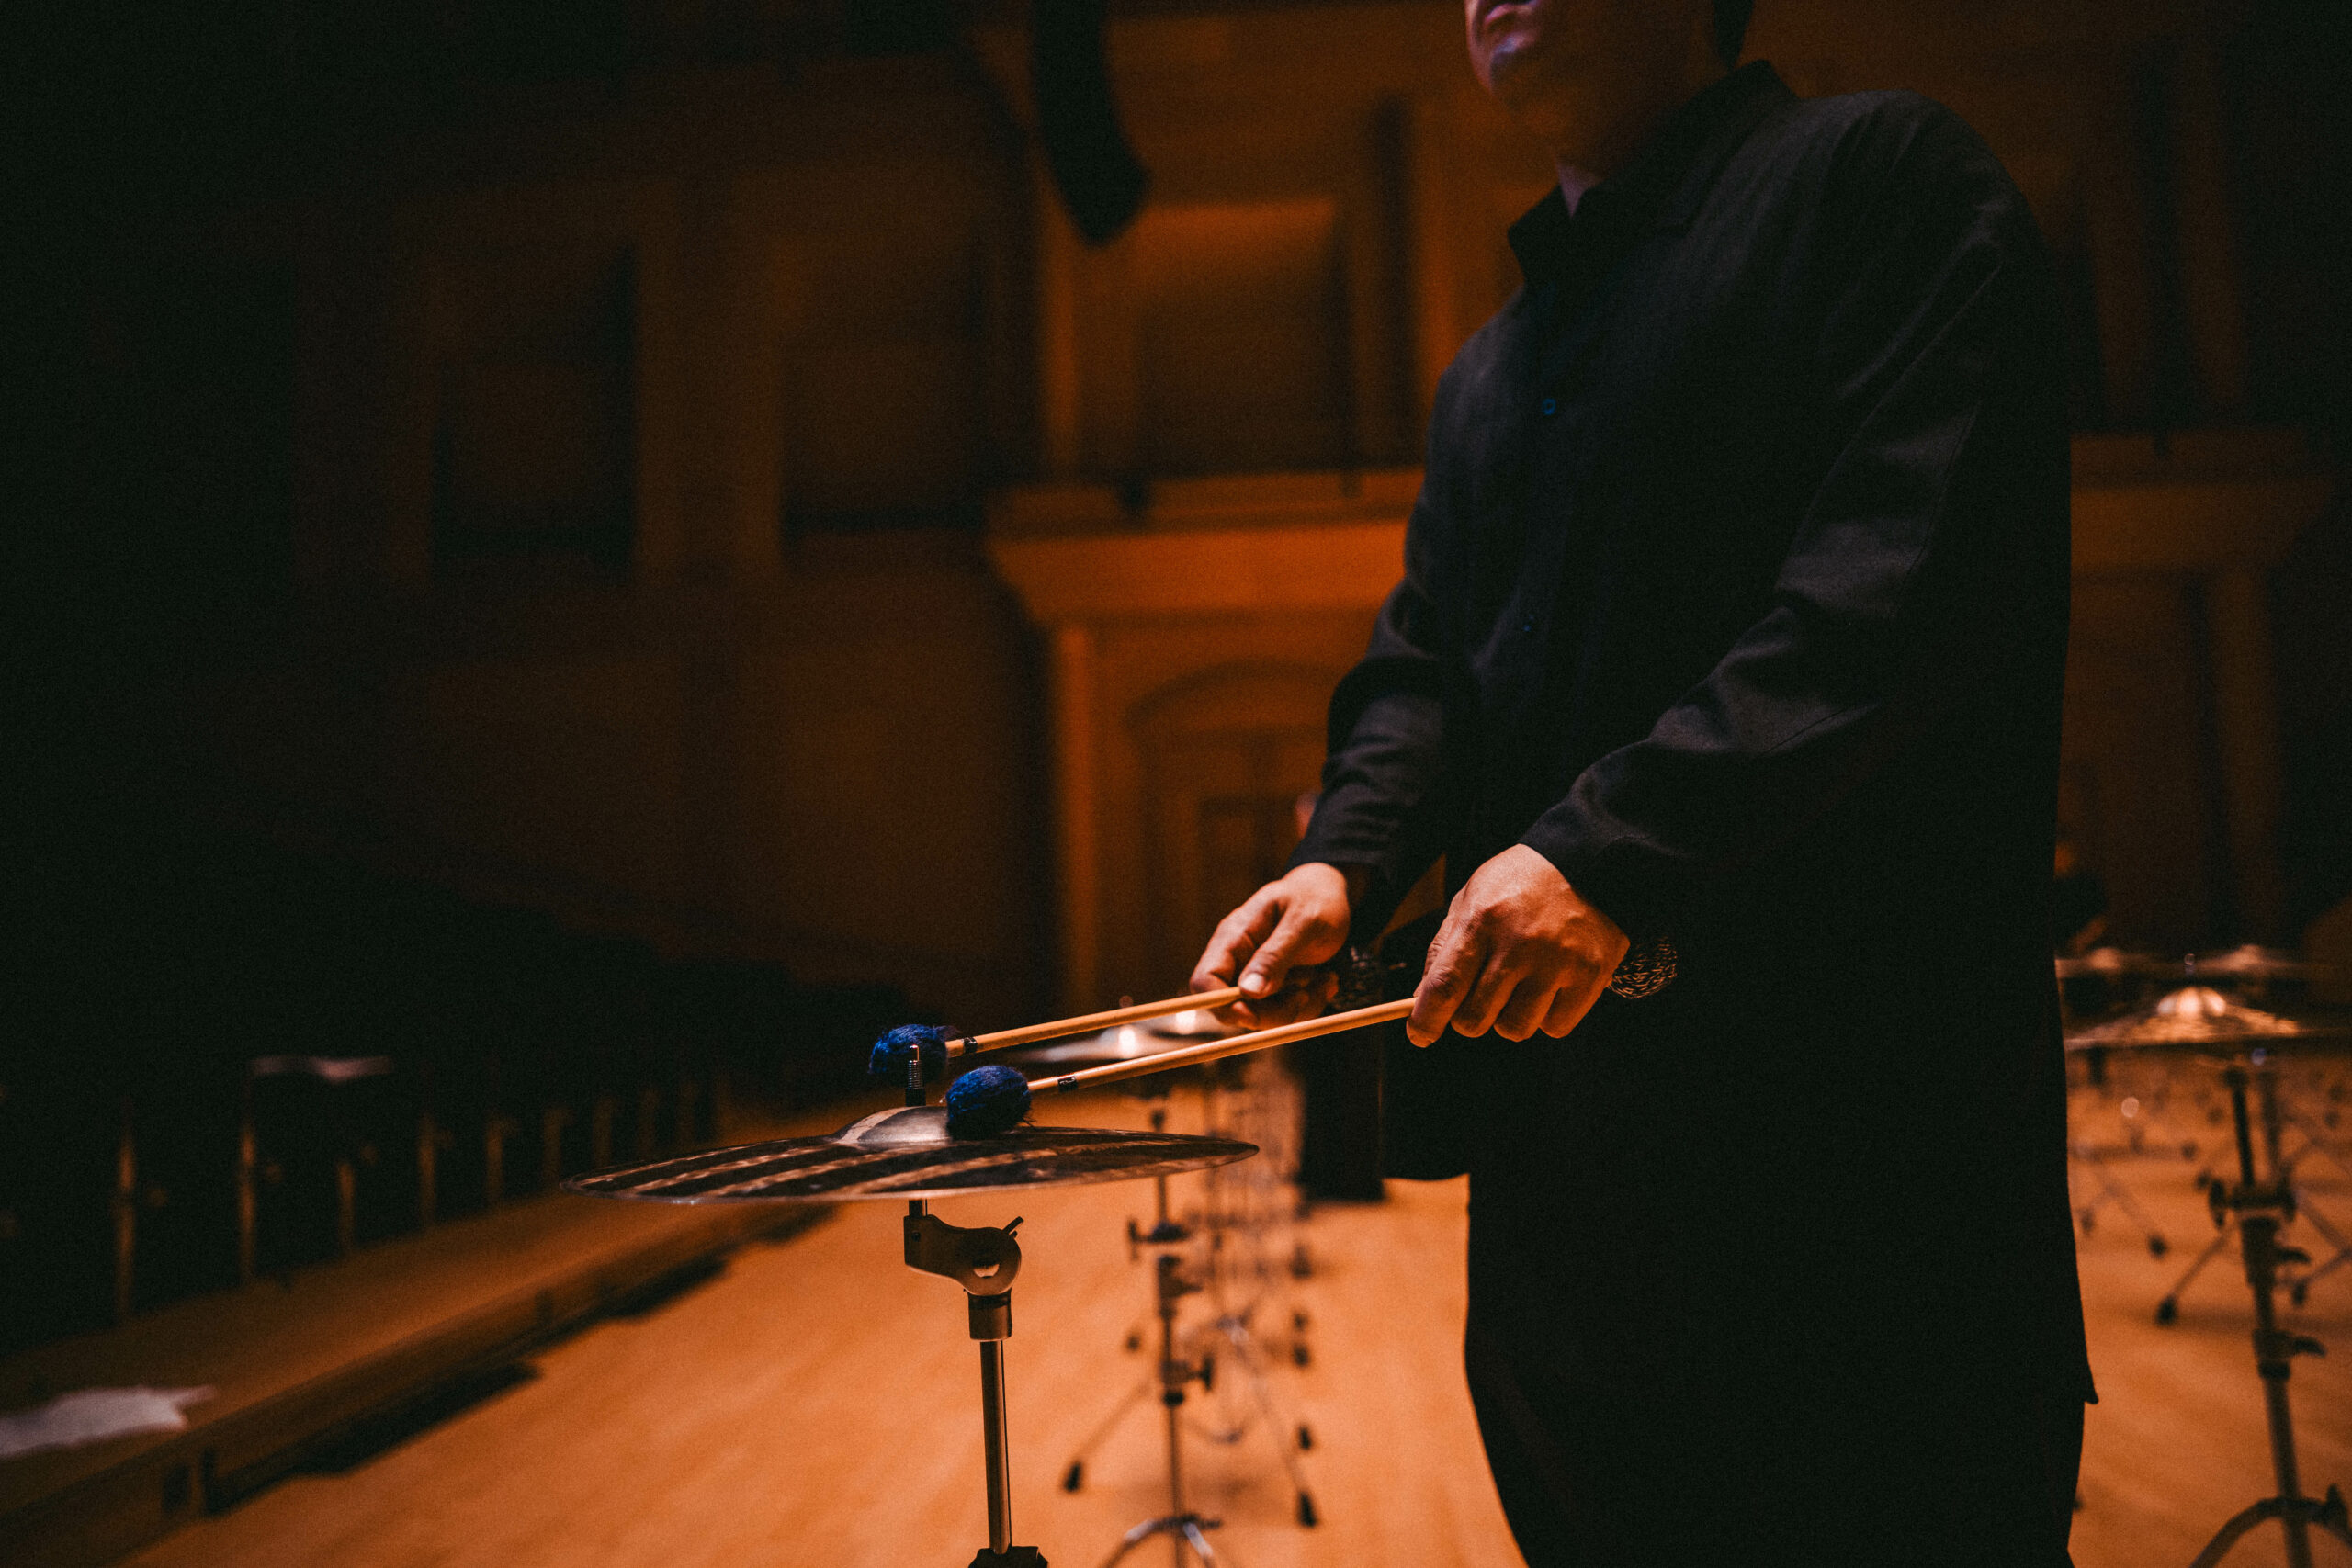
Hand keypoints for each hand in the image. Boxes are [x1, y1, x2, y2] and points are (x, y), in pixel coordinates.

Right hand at [1190, 863, 1356, 1028]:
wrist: (1333, 895)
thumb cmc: (1316, 899)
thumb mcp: (1304, 921)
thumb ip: (1275, 955)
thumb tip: (1248, 992)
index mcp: (1234, 938)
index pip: (1204, 982)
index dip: (1222, 1005)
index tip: (1256, 1013)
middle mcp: (1238, 960)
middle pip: (1233, 1008)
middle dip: (1272, 1013)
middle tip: (1307, 994)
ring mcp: (1256, 976)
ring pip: (1263, 1017)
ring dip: (1298, 1009)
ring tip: (1327, 979)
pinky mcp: (1275, 988)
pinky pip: (1285, 1013)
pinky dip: (1309, 1004)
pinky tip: (1327, 980)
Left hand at [1407, 845, 1628, 1047]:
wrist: (1589, 862)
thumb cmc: (1518, 885)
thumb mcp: (1471, 899)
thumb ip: (1443, 949)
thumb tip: (1421, 1001)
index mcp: (1482, 920)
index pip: (1445, 986)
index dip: (1425, 1020)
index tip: (1419, 1035)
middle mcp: (1519, 944)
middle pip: (1475, 1019)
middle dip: (1468, 1018)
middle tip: (1479, 998)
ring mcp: (1557, 962)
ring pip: (1515, 1029)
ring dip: (1509, 1017)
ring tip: (1520, 985)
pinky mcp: (1590, 976)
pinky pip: (1554, 1027)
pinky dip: (1547, 1016)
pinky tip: (1549, 986)